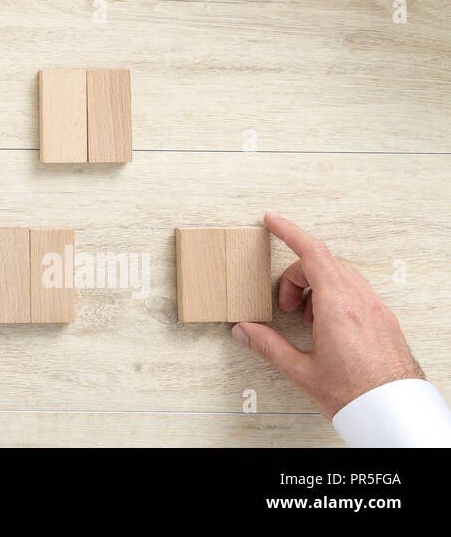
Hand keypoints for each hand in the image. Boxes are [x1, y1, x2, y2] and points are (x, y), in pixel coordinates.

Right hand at [232, 212, 423, 418]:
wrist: (393, 415)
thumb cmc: (354, 395)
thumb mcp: (300, 371)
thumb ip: (267, 345)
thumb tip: (244, 330)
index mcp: (338, 306)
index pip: (312, 252)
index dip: (289, 232)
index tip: (273, 221)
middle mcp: (360, 302)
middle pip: (324, 264)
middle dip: (297, 275)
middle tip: (284, 303)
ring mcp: (377, 310)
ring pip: (343, 277)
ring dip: (318, 287)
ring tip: (307, 319)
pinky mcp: (385, 322)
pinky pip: (357, 293)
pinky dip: (336, 298)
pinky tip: (328, 327)